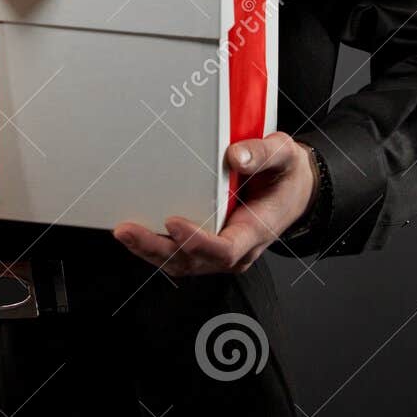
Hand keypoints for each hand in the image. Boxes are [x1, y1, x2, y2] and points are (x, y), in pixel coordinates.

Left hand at [112, 132, 315, 275]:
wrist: (293, 191)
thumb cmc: (286, 176)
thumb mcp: (285, 156)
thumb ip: (264, 155)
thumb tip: (235, 156)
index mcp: (256, 230)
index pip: (226, 249)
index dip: (198, 241)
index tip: (173, 222)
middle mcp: (237, 249)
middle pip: (194, 260)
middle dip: (158, 248)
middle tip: (128, 230)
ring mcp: (219, 251)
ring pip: (181, 262)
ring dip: (150, 250)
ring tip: (123, 232)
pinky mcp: (206, 245)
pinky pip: (178, 254)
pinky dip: (155, 246)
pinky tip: (135, 233)